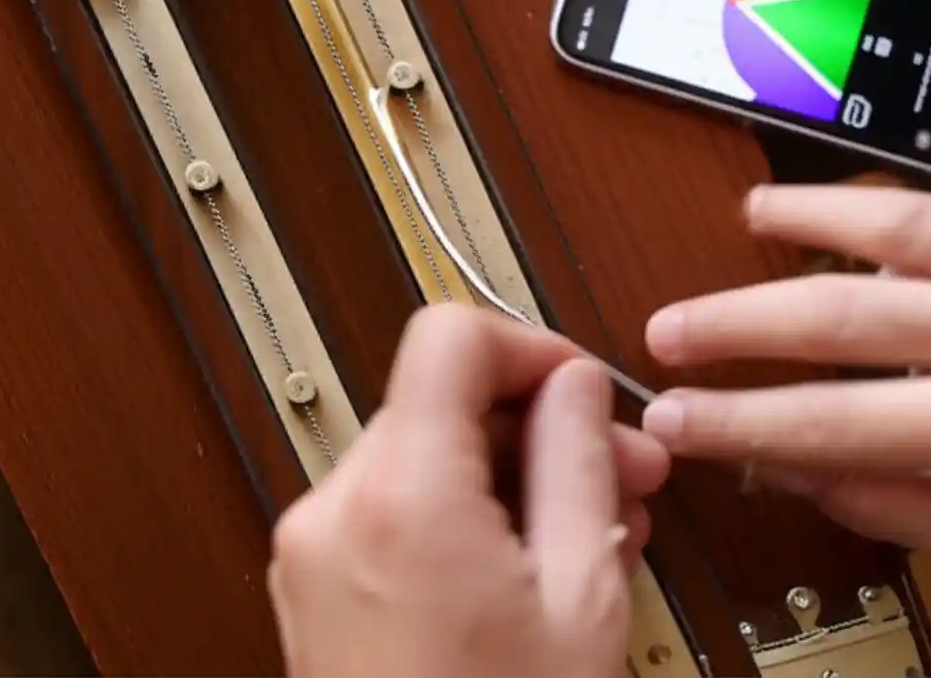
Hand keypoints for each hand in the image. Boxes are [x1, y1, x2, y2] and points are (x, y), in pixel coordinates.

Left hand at [268, 305, 667, 677]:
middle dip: (538, 425)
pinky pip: (399, 511)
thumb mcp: (581, 592)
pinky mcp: (317, 588)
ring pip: (426, 456)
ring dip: (511, 475)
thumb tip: (576, 391)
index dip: (533, 350)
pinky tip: (531, 563)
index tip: (583, 390)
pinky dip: (467, 516)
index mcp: (400, 496)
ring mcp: (315, 553)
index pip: (452, 338)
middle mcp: (336, 512)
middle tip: (615, 470)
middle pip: (441, 399)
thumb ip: (579, 461)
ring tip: (585, 529)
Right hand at [643, 186, 930, 579]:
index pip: (831, 422)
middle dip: (735, 326)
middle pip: (839, 316)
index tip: (676, 419)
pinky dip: (883, 204)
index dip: (737, 423)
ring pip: (895, 227)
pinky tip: (840, 206)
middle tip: (671, 332)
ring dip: (805, 220)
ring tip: (746, 220)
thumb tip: (803, 470)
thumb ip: (900, 505)